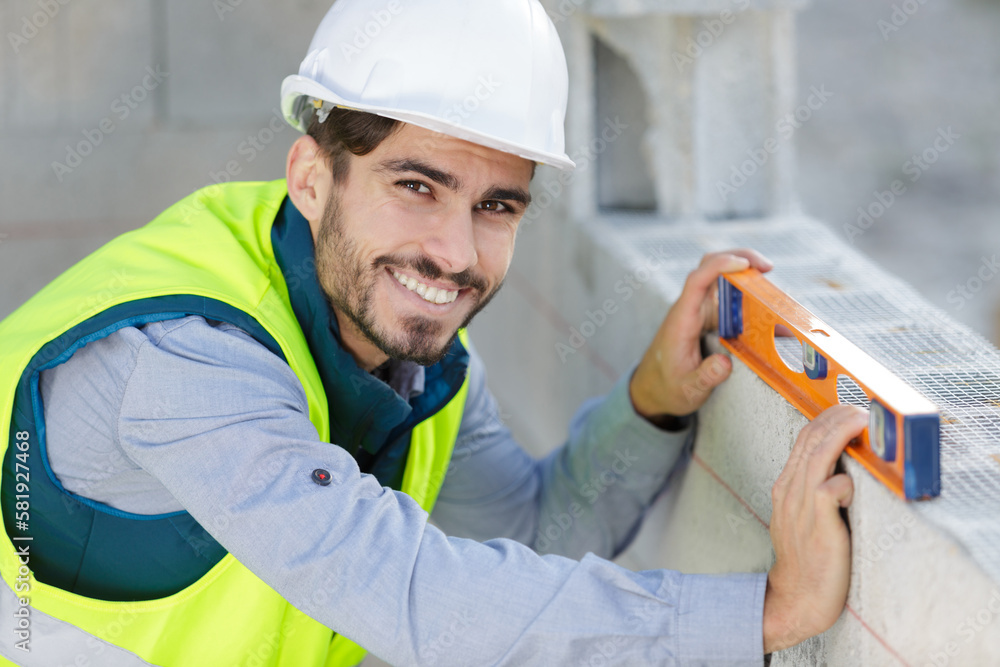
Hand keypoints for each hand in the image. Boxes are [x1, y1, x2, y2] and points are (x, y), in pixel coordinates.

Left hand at [628, 249, 772, 420]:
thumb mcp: (687, 389)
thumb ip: (705, 377)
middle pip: (709, 268)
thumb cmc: (667, 386)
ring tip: (772, 289)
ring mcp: (697, 311)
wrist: (652, 388)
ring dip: (744, 277)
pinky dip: (745, 296)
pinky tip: (763, 308)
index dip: (719, 266)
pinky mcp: (706, 318)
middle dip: (738, 258)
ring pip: (719, 280)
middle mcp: (690, 309)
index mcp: (682, 320)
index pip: (697, 281)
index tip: (744, 264)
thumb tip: (725, 363)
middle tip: (767, 267)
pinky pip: (725, 298)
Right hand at [763, 405, 865, 652]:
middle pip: (810, 441)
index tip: (845, 409)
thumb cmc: (807, 557)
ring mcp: (802, 506)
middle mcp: (791, 490)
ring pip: (818, 457)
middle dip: (835, 419)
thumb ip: (814, 489)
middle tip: (858, 409)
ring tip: (860, 422)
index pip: (803, 440)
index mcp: (786, 485)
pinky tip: (851, 485)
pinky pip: (830, 490)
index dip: (825, 419)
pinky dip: (843, 482)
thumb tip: (841, 468)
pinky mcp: (819, 524)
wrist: (798, 595)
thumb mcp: (802, 515)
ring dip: (841, 435)